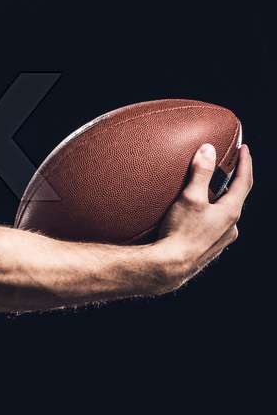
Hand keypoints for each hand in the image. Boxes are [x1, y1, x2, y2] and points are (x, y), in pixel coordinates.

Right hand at [148, 142, 252, 292]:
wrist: (170, 266)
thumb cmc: (180, 232)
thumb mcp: (190, 197)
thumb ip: (201, 173)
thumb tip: (209, 149)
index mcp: (231, 211)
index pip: (244, 181)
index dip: (245, 163)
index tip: (244, 149)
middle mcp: (232, 226)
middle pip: (236, 197)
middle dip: (232, 181)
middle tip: (226, 167)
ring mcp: (222, 239)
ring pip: (225, 212)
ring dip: (219, 199)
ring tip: (207, 190)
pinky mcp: (210, 247)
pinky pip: (215, 224)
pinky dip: (210, 213)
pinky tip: (196, 215)